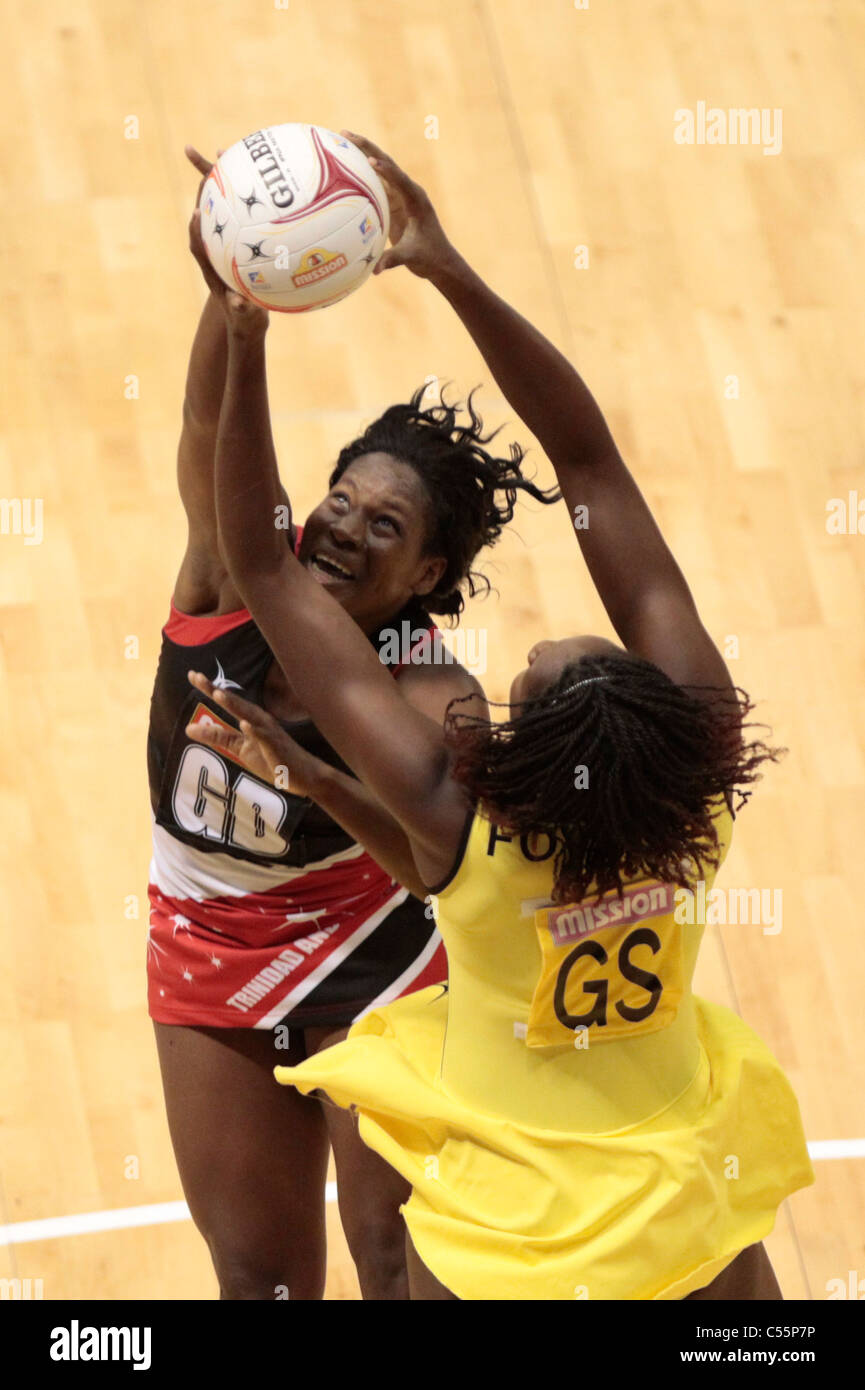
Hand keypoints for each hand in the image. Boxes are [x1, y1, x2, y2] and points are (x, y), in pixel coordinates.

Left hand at [185, 145, 269, 339]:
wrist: (245, 319)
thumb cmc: (244, 318)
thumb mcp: (245, 315)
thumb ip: (242, 309)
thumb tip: (240, 303)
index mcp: (212, 264)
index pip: (198, 242)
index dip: (197, 227)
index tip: (197, 212)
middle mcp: (216, 246)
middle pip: (206, 211)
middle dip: (203, 187)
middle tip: (198, 157)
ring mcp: (227, 240)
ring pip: (222, 205)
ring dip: (223, 180)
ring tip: (225, 150)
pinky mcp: (239, 239)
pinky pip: (242, 211)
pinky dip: (248, 193)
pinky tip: (260, 174)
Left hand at [186, 672, 316, 796]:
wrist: (303, 776)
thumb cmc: (273, 760)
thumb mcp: (240, 749)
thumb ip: (217, 737)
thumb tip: (188, 728)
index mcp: (250, 719)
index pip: (227, 702)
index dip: (209, 688)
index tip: (192, 675)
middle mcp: (259, 720)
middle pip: (235, 702)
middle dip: (217, 690)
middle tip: (196, 676)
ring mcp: (269, 732)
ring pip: (249, 715)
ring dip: (235, 704)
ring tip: (218, 694)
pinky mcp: (277, 746)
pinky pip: (265, 737)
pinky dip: (255, 729)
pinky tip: (245, 723)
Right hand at [341, 131, 456, 279]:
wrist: (439, 260)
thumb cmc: (430, 257)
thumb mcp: (412, 258)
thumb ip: (394, 260)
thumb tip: (375, 270)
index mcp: (416, 200)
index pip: (399, 180)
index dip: (385, 170)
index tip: (370, 160)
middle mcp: (408, 192)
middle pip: (386, 163)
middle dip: (366, 147)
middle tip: (344, 134)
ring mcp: (400, 195)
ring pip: (379, 169)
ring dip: (361, 154)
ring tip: (340, 140)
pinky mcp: (394, 202)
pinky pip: (375, 184)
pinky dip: (361, 174)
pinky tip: (343, 167)